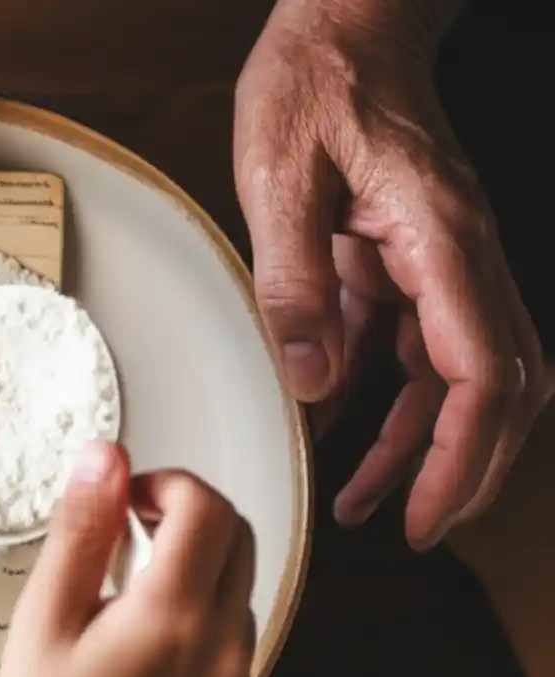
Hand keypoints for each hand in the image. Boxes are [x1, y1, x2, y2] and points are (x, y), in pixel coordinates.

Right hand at [0, 443, 254, 676]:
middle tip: (126, 526)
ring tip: (126, 580)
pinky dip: (201, 600)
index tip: (119, 500)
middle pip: (238, 534)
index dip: (163, 483)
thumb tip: (105, 457)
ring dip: (196, 555)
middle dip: (187, 511)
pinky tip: (143, 626)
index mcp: (174, 617)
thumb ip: (81, 534)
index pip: (206, 507)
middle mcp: (224, 645)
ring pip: (241, 580)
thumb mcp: (44, 623)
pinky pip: (234, 627)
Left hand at [234, 0, 545, 548]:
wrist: (342, 29)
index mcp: (439, 241)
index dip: (462, 458)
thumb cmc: (314, 84)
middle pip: (492, 389)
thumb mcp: (280, 176)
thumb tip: (315, 381)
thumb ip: (296, 280)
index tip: (425, 515)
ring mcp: (438, 261)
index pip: (481, 373)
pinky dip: (382, 394)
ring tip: (360, 501)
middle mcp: (457, 258)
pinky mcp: (406, 258)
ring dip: (414, 443)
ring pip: (452, 376)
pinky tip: (339, 427)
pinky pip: (409, 343)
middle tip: (407, 530)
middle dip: (458, 469)